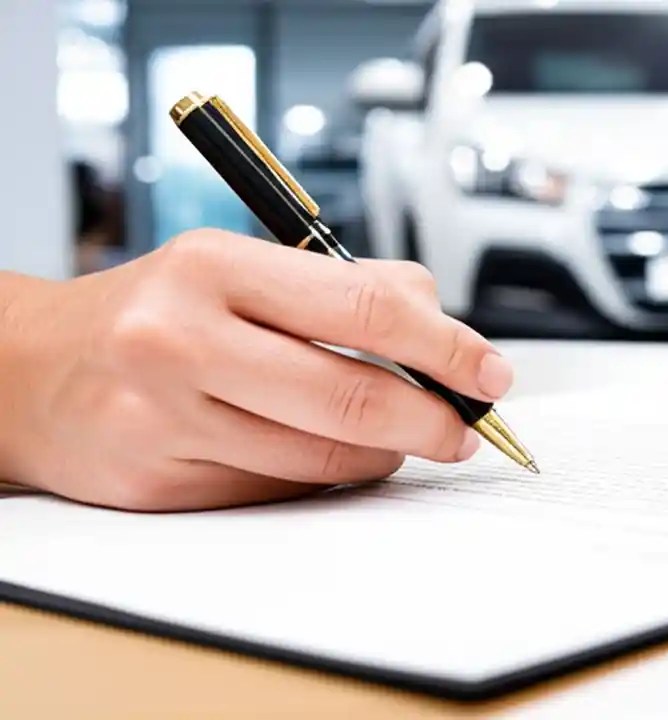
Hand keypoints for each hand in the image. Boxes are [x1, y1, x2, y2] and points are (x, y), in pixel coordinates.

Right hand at [0, 230, 513, 510]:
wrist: (30, 371)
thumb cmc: (155, 312)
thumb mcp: (240, 266)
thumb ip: (345, 287)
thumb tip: (441, 320)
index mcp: (214, 268)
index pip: (366, 308)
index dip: (446, 346)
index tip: (490, 372)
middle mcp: (181, 340)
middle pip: (352, 394)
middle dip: (433, 418)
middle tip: (466, 426)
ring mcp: (165, 419)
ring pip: (323, 454)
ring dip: (385, 451)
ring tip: (402, 435)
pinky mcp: (159, 482)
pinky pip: (280, 488)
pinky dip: (325, 474)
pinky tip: (328, 452)